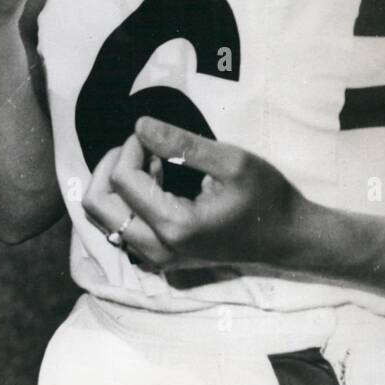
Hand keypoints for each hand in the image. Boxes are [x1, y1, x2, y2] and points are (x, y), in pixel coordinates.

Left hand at [81, 118, 307, 274]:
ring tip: (152, 162)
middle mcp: (157, 249)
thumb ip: (183, 144)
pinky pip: (122, 228)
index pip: (123, 180)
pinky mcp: (161, 257)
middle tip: (139, 145)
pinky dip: (128, 200)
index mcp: (174, 226)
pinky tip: (158, 180)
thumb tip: (140, 126)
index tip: (152, 133)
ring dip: (118, 184)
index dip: (131, 146)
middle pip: (97, 206)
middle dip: (109, 166)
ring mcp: (157, 258)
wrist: (287, 239)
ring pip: (105, 219)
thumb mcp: (232, 161)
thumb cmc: (266, 198)